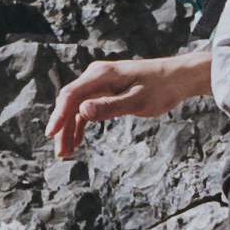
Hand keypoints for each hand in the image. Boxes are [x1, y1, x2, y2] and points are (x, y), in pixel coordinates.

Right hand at [46, 55, 187, 157]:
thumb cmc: (162, 88)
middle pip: (70, 102)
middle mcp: (95, 76)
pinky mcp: (105, 90)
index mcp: (100, 75)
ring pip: (76, 107)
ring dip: (70, 129)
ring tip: (66, 153)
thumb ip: (111, 106)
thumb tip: (82, 112)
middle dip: (62, 128)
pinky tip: (77, 141)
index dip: (58, 115)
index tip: (51, 134)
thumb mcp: (139, 101)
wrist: (178, 77)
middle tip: (60, 153)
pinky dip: (80, 124)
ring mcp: (99, 83)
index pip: (71, 95)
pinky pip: (86, 107)